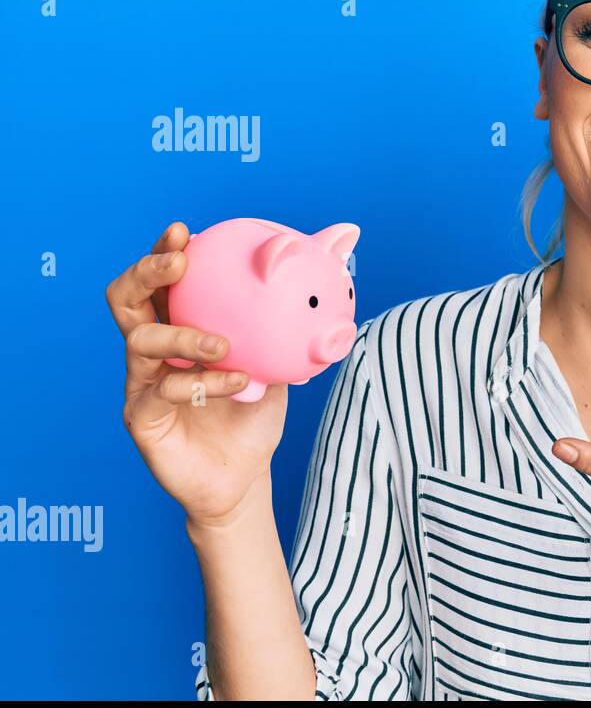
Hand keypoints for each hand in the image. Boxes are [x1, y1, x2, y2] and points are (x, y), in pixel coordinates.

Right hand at [105, 221, 288, 528]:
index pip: (161, 280)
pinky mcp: (142, 417)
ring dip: (183, 335)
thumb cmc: (257, 410)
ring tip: (221, 343)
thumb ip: (300, 308)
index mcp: (178, 325)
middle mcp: (152, 349)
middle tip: (180, 264)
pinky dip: (202, 383)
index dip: (164, 251)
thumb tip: (347, 241)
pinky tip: (239, 383)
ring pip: (141, 340)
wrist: (245, 475)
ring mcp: (142, 382)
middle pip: (126, 298)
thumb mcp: (284, 357)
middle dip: (148, 272)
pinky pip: (163, 391)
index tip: (185, 231)